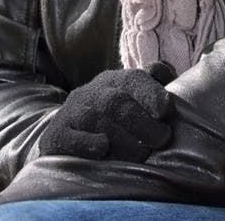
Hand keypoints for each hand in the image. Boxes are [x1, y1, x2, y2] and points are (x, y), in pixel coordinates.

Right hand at [39, 63, 175, 160]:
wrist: (65, 131)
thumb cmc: (109, 115)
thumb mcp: (129, 94)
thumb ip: (151, 82)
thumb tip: (169, 71)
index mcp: (114, 81)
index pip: (134, 79)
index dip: (152, 92)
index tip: (166, 109)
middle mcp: (92, 93)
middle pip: (116, 102)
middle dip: (142, 122)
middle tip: (161, 139)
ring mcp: (72, 113)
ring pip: (95, 119)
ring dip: (122, 139)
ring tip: (142, 154)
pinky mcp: (55, 135)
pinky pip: (69, 137)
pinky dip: (87, 143)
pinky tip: (102, 149)